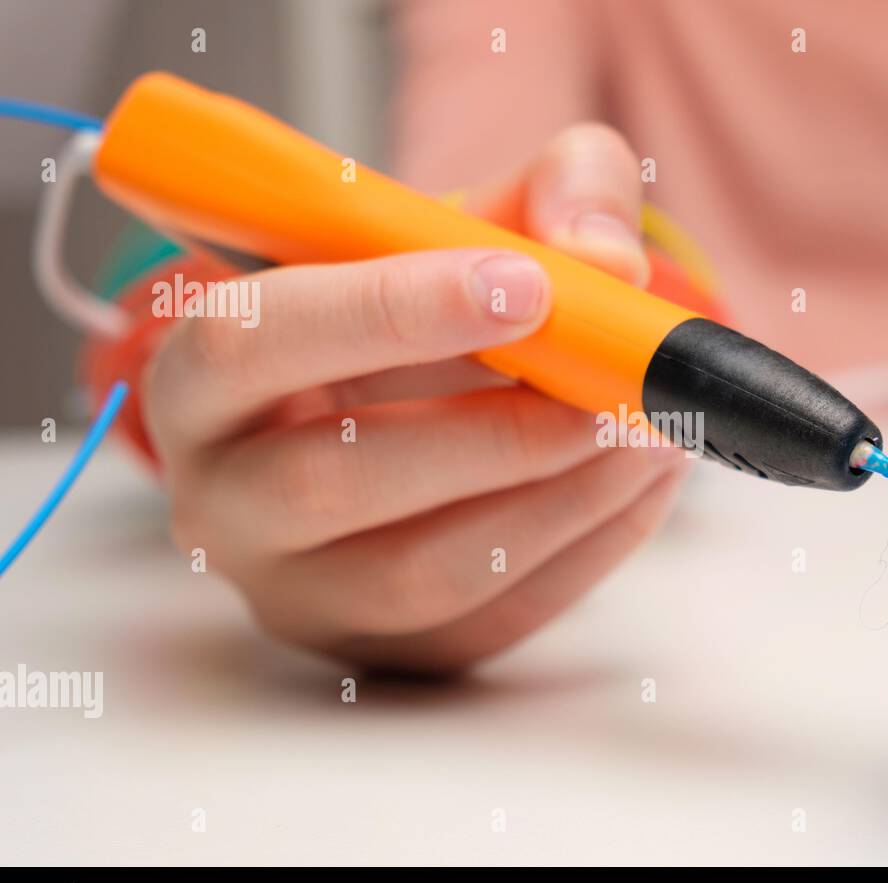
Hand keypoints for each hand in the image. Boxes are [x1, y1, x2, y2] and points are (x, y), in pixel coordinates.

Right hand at [143, 123, 686, 673]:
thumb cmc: (434, 308)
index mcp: (203, 376)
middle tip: (613, 389)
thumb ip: (556, 192)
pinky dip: (589, 550)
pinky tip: (644, 482)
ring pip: (424, 574)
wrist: (422, 406)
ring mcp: (305, 595)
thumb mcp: (485, 216)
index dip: (385, 311)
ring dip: (560, 502)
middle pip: (329, 482)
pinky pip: (494, 620)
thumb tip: (612, 262)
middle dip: (493, 434)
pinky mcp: (390, 654)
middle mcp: (226, 501)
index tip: (526, 285)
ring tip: (654, 434)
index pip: (251, 342)